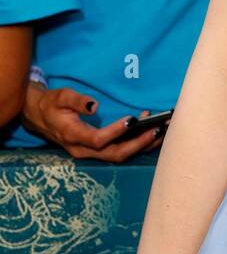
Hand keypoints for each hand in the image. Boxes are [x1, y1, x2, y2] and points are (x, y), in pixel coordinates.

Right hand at [23, 83, 164, 160]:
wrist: (38, 116)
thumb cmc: (51, 104)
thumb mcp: (60, 97)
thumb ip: (76, 100)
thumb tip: (94, 105)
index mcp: (73, 136)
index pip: (98, 139)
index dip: (116, 132)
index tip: (132, 119)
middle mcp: (82, 149)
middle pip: (114, 154)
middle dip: (138, 143)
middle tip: (157, 129)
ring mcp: (89, 153)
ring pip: (119, 156)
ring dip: (142, 146)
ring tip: (162, 132)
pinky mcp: (96, 151)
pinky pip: (118, 152)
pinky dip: (136, 145)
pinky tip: (150, 132)